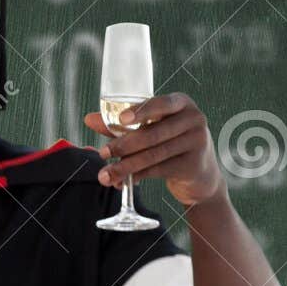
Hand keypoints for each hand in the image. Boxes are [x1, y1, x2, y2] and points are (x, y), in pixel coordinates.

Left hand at [84, 92, 225, 206]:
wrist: (198, 171)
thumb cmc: (168, 142)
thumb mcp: (150, 128)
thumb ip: (120, 124)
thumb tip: (89, 119)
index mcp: (180, 103)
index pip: (161, 103)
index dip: (141, 111)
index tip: (122, 119)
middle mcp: (193, 119)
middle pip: (153, 133)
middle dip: (123, 145)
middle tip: (102, 153)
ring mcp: (197, 141)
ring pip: (154, 154)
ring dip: (126, 166)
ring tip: (105, 175)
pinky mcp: (193, 164)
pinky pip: (159, 170)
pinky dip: (138, 176)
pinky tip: (124, 182)